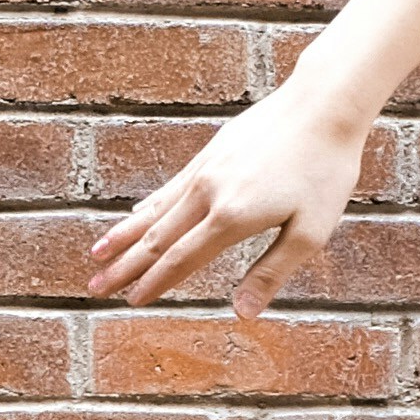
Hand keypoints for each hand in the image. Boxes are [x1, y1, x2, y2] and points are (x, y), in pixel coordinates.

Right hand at [85, 86, 372, 320]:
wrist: (323, 105)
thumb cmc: (325, 171)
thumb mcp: (310, 232)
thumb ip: (272, 273)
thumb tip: (241, 314)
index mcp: (232, 218)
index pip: (182, 259)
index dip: (154, 284)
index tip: (130, 302)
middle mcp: (208, 193)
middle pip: (158, 238)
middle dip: (125, 267)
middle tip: (95, 288)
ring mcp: (205, 170)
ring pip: (155, 210)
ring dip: (125, 236)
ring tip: (97, 255)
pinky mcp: (210, 152)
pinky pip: (170, 187)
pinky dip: (148, 206)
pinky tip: (135, 215)